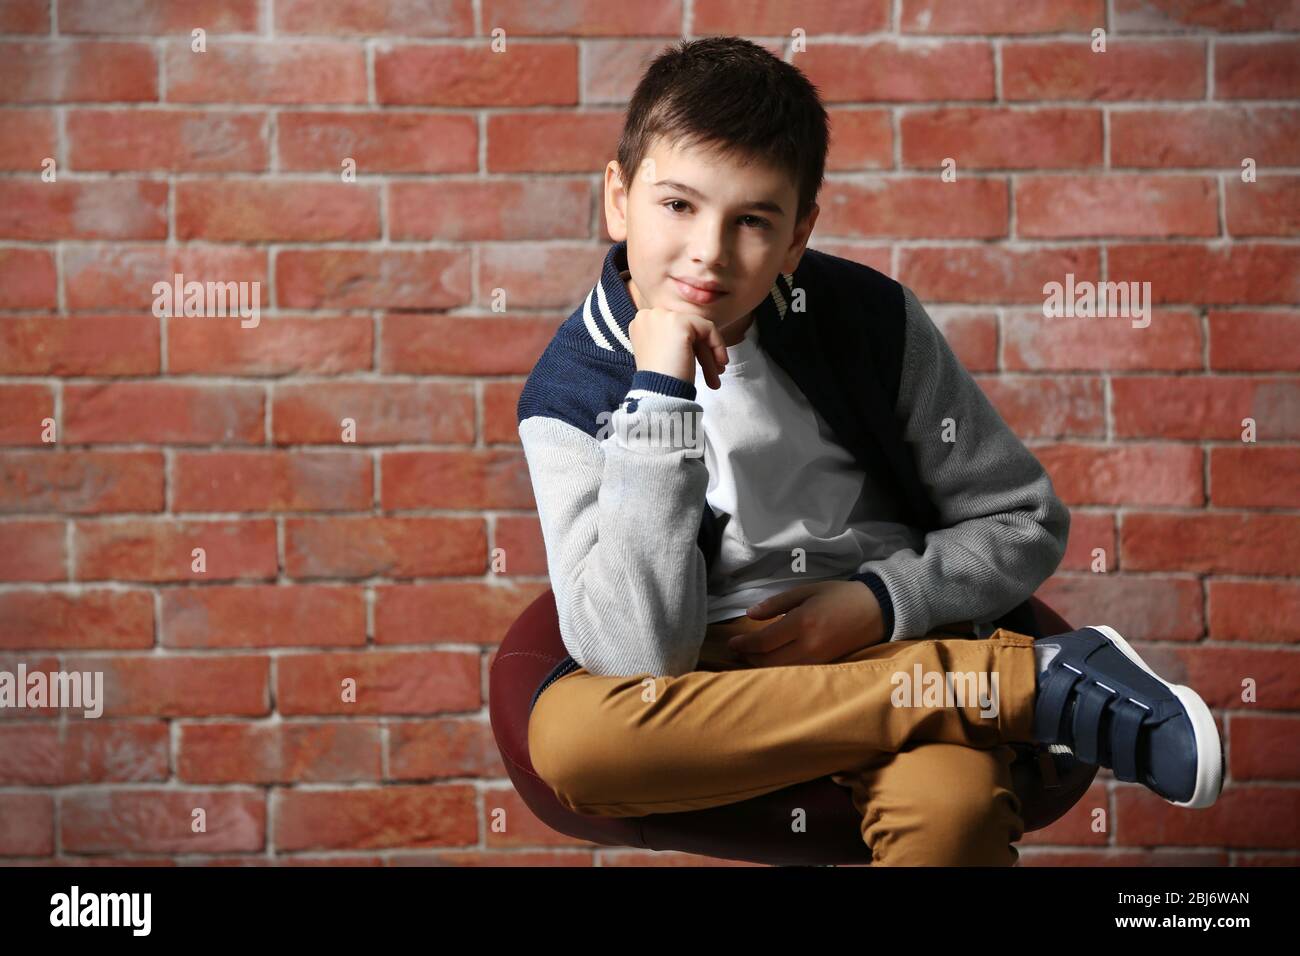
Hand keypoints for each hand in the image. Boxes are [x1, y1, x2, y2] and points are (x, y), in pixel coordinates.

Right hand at [627, 306, 727, 389]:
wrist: (658, 392)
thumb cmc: (660, 381)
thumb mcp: (661, 353)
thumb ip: (671, 339)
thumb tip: (696, 337)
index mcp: (641, 322)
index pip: (674, 328)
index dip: (690, 346)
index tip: (700, 365)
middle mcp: (649, 314)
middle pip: (686, 329)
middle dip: (702, 352)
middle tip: (714, 372)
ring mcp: (664, 316)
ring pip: (698, 329)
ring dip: (710, 353)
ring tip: (717, 375)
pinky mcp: (680, 323)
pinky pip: (708, 328)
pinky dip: (717, 345)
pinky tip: (720, 363)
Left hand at [727, 580, 884, 666]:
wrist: (877, 609)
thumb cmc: (839, 596)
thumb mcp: (807, 590)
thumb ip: (777, 603)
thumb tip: (750, 615)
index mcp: (802, 622)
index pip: (764, 641)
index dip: (744, 644)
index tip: (731, 643)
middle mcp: (809, 644)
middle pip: (769, 660)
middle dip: (749, 657)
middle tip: (737, 651)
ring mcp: (819, 658)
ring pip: (781, 670)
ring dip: (762, 666)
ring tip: (750, 657)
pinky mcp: (826, 665)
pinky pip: (796, 672)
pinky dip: (779, 669)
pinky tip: (771, 661)